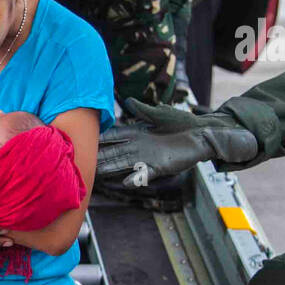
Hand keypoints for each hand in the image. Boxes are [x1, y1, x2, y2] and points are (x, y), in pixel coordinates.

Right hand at [97, 97, 258, 184]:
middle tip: (81, 162)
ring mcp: (148, 158)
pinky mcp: (160, 167)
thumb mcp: (161, 114)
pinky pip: (145, 174)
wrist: (203, 135)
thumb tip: (126, 102)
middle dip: (99, 156)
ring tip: (96, 174)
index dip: (100, 140)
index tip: (85, 141)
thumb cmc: (182, 122)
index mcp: (137, 133)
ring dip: (111, 169)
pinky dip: (135, 178)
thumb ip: (143, 110)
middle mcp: (139, 147)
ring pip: (124, 164)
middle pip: (115, 152)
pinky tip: (125, 182)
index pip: (114, 136)